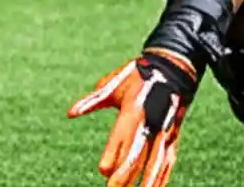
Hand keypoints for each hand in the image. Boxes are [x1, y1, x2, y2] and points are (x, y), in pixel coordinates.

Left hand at [68, 49, 198, 186]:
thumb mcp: (113, 83)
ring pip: (156, 160)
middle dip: (126, 174)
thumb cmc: (138, 74)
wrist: (173, 67)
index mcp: (134, 107)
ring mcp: (164, 130)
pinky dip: (161, 177)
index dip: (113, 152)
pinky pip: (167, 160)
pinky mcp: (173, 136)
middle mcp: (151, 121)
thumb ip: (92, 100)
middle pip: (138, 152)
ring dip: (146, 181)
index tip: (102, 170)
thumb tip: (70, 113)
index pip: (122, 134)